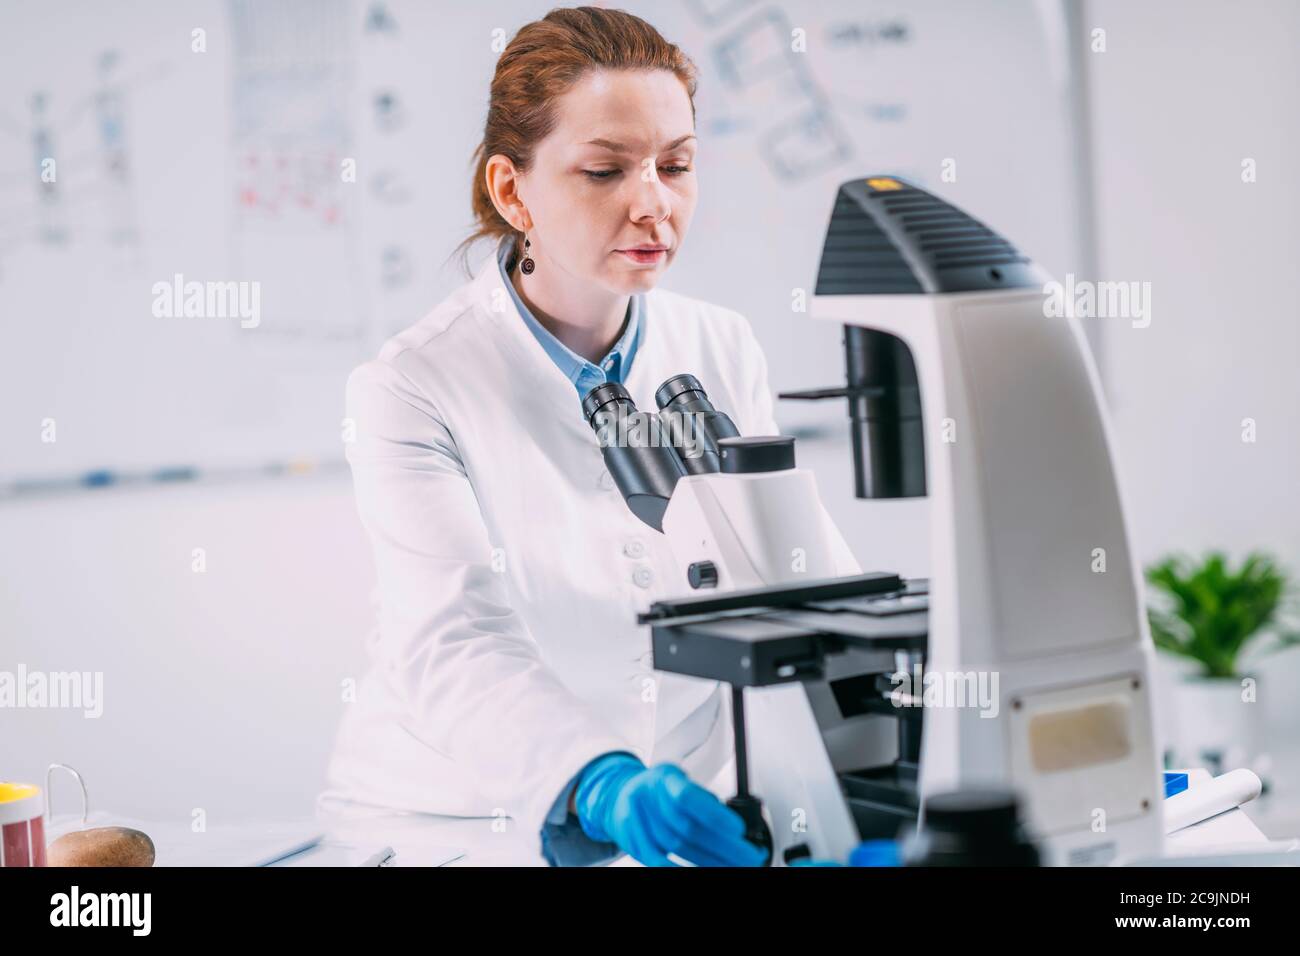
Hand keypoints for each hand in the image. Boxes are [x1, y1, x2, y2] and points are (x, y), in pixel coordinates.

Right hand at [574, 754, 766, 866]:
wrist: (619, 796)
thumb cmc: (658, 790)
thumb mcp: (680, 781)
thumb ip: (702, 800)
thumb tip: (734, 829)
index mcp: (665, 778)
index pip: (688, 795)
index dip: (714, 814)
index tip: (739, 829)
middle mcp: (648, 797)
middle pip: (688, 828)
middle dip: (725, 846)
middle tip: (750, 857)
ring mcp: (637, 820)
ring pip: (678, 846)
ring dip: (711, 861)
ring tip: (736, 866)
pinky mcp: (632, 842)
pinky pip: (657, 861)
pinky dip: (681, 869)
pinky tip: (704, 872)